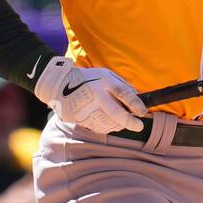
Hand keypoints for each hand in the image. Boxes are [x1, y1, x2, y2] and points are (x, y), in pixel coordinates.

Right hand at [33, 57, 147, 134]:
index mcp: (102, 83)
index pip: (124, 95)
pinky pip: (98, 127)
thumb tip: (137, 98)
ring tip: (122, 121)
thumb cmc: (87, 79)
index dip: (136, 105)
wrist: (58, 85)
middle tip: (138, 125)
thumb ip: (121, 86)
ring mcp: (85, 110)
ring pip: (108, 124)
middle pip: (116, 116)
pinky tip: (108, 121)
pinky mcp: (79, 119)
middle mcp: (94, 97)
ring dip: (118, 125)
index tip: (143, 113)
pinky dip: (107, 126)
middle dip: (129, 122)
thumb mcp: (106, 75)